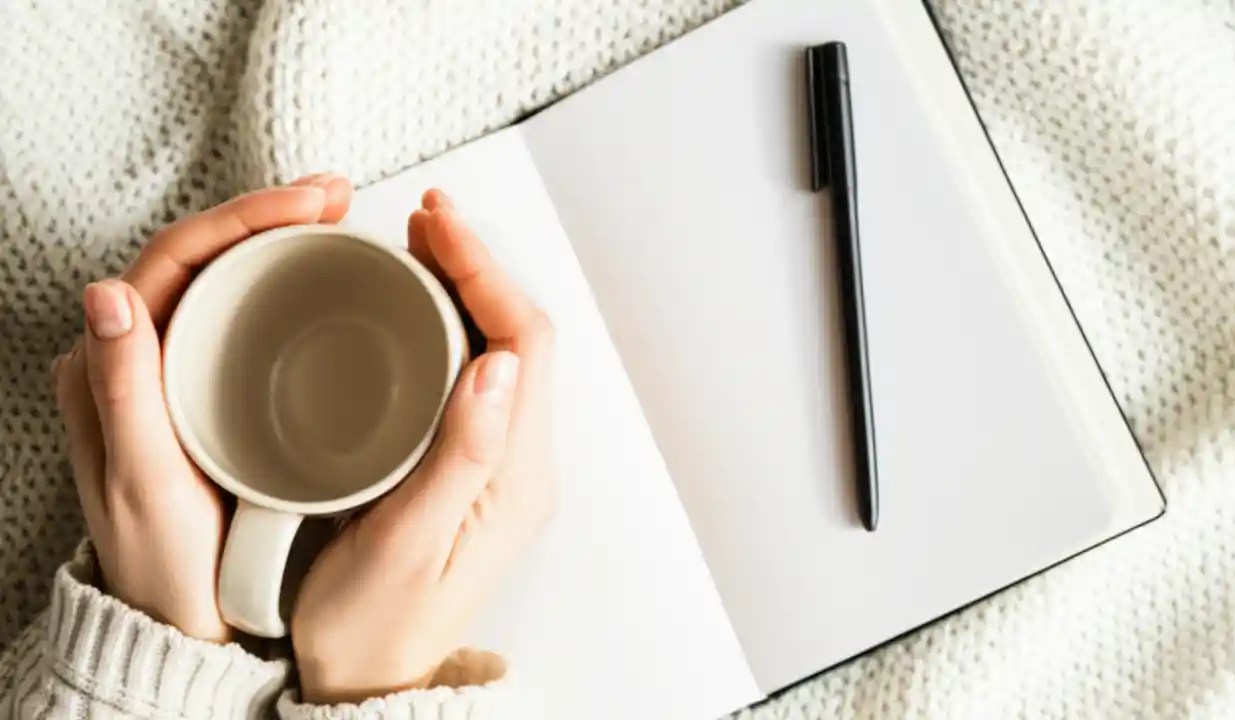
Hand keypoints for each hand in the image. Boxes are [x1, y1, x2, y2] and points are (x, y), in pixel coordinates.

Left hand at [52, 175, 352, 641]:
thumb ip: (122, 391)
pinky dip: (285, 282)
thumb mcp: (144, 482)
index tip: (308, 204)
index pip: (174, 259)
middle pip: (203, 254)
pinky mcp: (210, 388)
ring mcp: (176, 368)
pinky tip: (322, 275)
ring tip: (337, 218)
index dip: (240, 218)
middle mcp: (138, 355)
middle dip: (269, 212)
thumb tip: (106, 292)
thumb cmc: (165, 562)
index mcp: (111, 363)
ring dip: (279, 238)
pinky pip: (243, 314)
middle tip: (339, 196)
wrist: (184, 617)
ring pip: (225, 277)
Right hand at [292, 189, 556, 702]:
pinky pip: (478, 374)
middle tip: (424, 216)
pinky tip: (416, 306)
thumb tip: (501, 362)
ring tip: (420, 243)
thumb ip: (460, 454)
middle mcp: (523, 463)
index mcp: (516, 475)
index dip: (486, 271)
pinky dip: (452, 324)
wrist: (368, 679)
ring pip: (505, 349)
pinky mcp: (476, 465)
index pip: (526, 342)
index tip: (435, 225)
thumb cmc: (372, 624)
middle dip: (480, 265)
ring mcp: (503, 463)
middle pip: (522, 334)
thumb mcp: (406, 542)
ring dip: (469, 288)